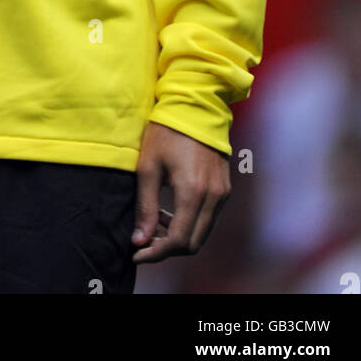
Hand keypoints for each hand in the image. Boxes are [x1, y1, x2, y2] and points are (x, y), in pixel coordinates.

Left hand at [131, 121, 229, 263]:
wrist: (195, 106)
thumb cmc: (166, 132)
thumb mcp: (148, 167)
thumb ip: (145, 206)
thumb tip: (139, 240)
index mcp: (193, 192)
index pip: (178, 241)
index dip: (156, 253)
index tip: (136, 253)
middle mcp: (214, 197)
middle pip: (193, 243)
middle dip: (167, 249)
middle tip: (143, 241)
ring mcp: (222, 193)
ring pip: (202, 233)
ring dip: (178, 236)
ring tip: (154, 222)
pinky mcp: (224, 188)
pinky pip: (209, 218)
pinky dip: (190, 223)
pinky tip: (170, 210)